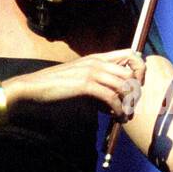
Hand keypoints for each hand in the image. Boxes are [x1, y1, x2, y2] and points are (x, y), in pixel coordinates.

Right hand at [6, 48, 145, 120]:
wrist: (33, 87)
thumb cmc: (55, 86)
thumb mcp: (80, 81)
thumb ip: (98, 86)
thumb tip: (115, 102)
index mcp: (97, 58)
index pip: (131, 54)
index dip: (139, 70)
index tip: (136, 87)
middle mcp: (97, 61)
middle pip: (132, 72)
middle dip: (135, 92)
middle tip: (130, 107)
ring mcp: (91, 72)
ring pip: (124, 85)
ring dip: (128, 104)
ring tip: (124, 116)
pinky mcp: (85, 85)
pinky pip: (111, 97)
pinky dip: (117, 110)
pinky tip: (115, 117)